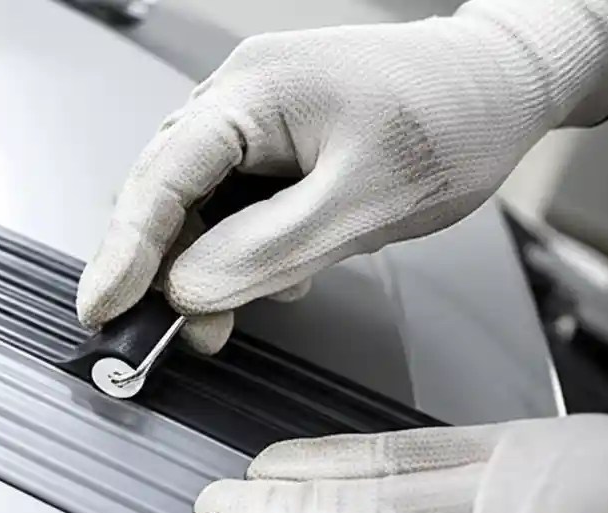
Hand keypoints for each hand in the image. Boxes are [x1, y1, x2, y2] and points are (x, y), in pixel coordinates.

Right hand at [76, 0, 607, 353]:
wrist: (506, 84)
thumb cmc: (455, 123)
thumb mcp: (361, 206)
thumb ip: (265, 251)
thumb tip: (186, 289)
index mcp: (252, 93)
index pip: (161, 178)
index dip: (124, 251)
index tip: (101, 310)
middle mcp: (239, 94)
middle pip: (166, 190)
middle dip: (163, 267)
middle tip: (170, 334)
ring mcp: (255, 112)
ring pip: (198, 199)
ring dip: (207, 262)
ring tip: (229, 315)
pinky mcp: (275, 134)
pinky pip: (234, 194)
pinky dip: (240, 243)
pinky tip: (273, 274)